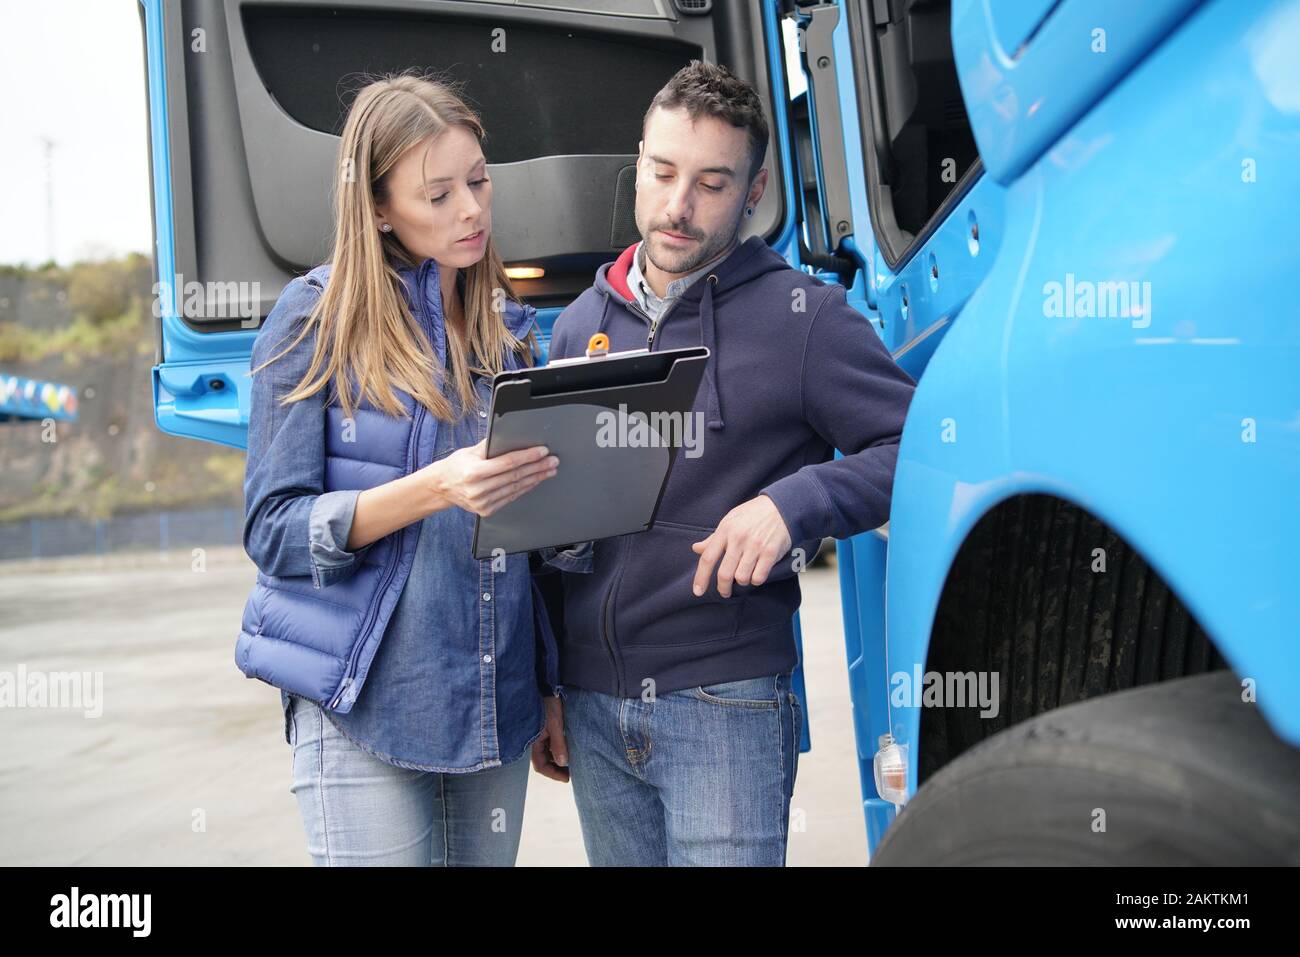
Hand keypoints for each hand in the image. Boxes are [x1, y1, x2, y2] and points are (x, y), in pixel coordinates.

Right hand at [422, 439, 557, 516]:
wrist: (441, 488)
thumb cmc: (456, 466)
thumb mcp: (469, 452)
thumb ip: (490, 446)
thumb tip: (511, 436)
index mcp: (474, 472)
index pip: (508, 463)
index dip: (527, 457)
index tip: (542, 451)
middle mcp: (478, 489)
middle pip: (515, 476)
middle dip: (537, 467)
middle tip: (553, 461)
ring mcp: (483, 502)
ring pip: (516, 488)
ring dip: (535, 479)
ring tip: (549, 470)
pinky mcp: (486, 510)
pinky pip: (511, 497)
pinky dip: (525, 488)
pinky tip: (535, 481)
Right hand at [531, 695, 568, 783]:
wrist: (546, 684)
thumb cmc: (548, 703)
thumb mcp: (555, 724)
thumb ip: (558, 744)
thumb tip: (562, 763)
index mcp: (534, 741)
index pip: (540, 765)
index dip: (553, 774)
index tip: (567, 779)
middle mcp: (536, 739)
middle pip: (544, 760)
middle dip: (556, 768)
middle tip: (572, 773)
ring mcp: (541, 733)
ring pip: (548, 752)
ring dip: (558, 758)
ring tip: (573, 761)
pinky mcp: (547, 726)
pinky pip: (551, 742)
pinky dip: (559, 748)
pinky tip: (569, 748)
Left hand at [690, 495, 792, 597]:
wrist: (781, 506)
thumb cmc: (753, 514)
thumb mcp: (730, 520)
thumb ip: (714, 538)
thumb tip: (696, 549)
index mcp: (725, 530)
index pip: (708, 558)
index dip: (701, 578)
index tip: (698, 591)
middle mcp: (738, 539)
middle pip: (724, 574)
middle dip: (723, 588)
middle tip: (724, 591)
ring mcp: (755, 546)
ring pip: (742, 578)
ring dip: (742, 581)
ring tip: (744, 575)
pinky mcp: (770, 553)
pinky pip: (758, 577)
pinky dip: (756, 579)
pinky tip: (756, 573)